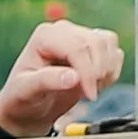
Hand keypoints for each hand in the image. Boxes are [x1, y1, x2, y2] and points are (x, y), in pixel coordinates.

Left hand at [0, 20, 123, 138]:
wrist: (29, 107)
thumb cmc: (23, 98)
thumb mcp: (26, 91)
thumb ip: (47, 81)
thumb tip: (74, 76)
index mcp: (45, 36)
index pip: (78, 48)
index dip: (88, 73)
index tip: (89, 95)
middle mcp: (63, 31)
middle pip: (97, 44)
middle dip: (97, 73)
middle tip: (87, 94)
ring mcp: (79, 36)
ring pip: (109, 44)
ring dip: (106, 70)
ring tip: (88, 89)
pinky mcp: (92, 46)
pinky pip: (114, 52)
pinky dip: (111, 71)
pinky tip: (95, 84)